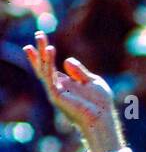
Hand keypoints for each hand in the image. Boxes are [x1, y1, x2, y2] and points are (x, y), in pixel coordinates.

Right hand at [24, 32, 118, 148]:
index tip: (41, 40)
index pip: (50, 67)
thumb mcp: (92, 81)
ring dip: (42, 54)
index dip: (44, 54)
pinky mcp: (57, 96)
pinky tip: (50, 50)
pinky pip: (49, 77)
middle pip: (44, 66)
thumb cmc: (100, 103)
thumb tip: (66, 60)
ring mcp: (55, 92)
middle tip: (38, 33)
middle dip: (40, 51)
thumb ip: (79, 71)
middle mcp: (57, 87)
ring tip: (41, 38)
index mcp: (65, 84)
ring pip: (45, 70)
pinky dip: (48, 63)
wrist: (103, 118)